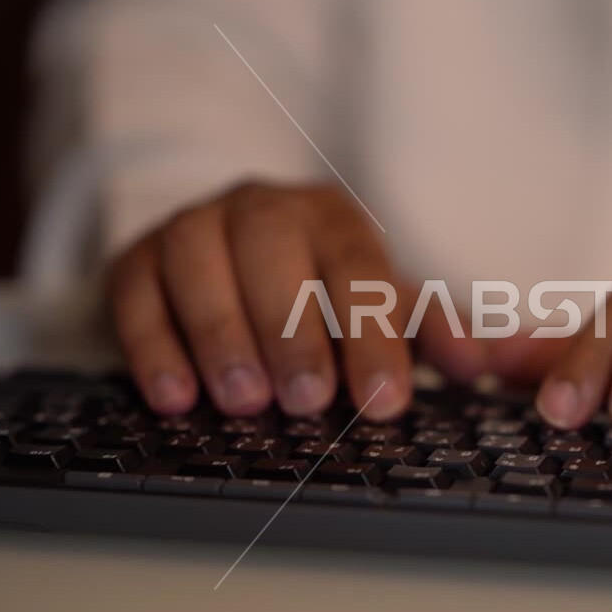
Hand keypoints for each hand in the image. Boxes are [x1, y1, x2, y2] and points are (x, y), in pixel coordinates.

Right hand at [107, 181, 483, 418]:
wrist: (233, 253)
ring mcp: (194, 225)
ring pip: (198, 262)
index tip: (383, 400)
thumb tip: (475, 362)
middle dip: (291, 330)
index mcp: (332, 218)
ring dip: (221, 334)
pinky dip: (152, 345)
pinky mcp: (135, 257)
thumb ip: (428, 331)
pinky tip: (174, 398)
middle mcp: (262, 208)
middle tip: (306, 401)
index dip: (371, 334)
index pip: (357, 267)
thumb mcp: (381, 305)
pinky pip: (136, 291)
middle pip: (273, 253)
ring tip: (244, 402)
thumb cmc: (320, 290)